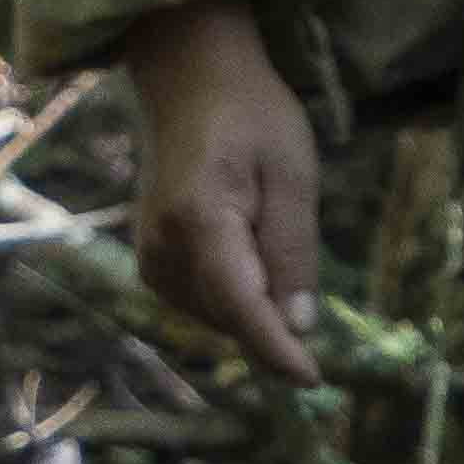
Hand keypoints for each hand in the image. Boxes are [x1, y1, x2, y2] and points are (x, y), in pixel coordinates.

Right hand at [124, 0, 328, 379]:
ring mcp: (152, 261)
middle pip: (235, 315)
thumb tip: (297, 326)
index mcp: (197, 220)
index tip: (312, 380)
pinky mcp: (153, 266)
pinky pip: (208, 302)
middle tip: (285, 225)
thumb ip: (293, 250)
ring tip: (258, 217)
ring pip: (223, 315)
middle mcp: (163, 249)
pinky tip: (244, 241)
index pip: (241, 306)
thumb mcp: (293, 173)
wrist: (192, 83)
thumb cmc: (252, 116)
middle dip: (275, 307)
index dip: (277, 348)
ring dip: (257, 295)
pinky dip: (237, 291)